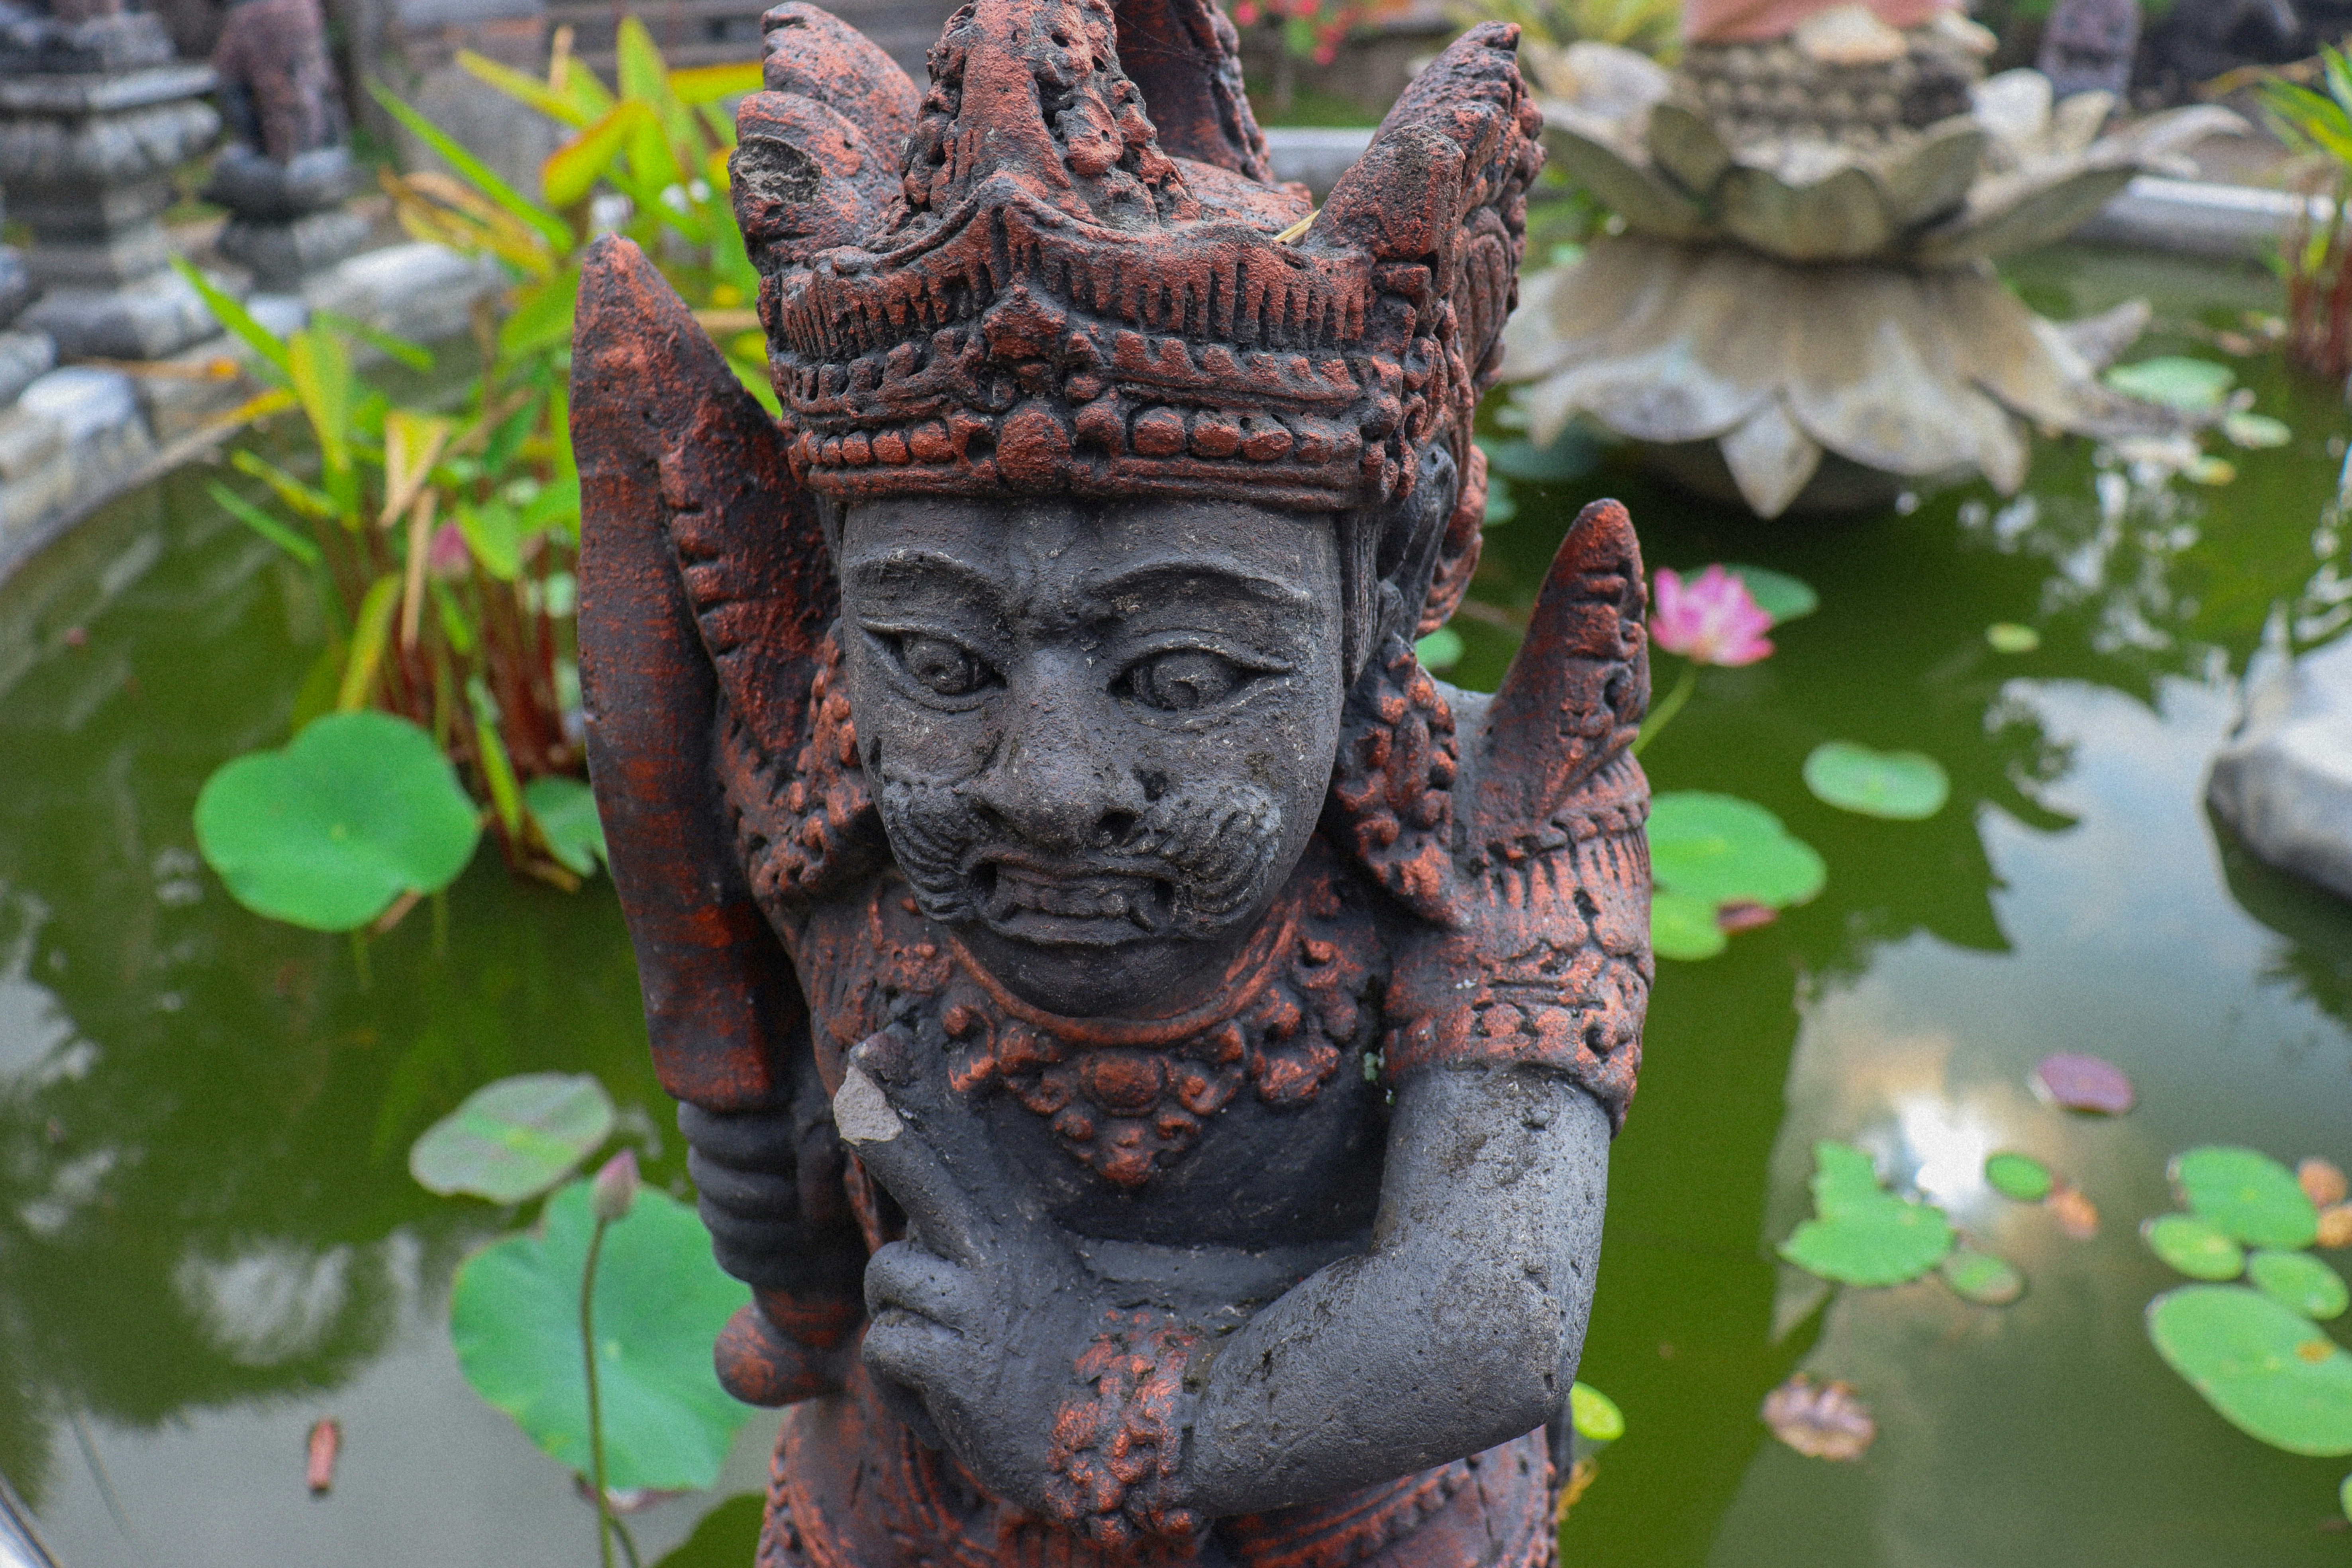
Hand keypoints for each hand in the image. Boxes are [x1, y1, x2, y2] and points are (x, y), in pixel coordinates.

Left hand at [833, 1028, 1097, 1509]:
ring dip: (897, 1313)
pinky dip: (899, 1383)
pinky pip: (885, 1350)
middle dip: (885, 1127)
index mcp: (1019, 1237)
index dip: (919, 1093)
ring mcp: (976, 1311)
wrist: (1133, 1438)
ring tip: (945, 1354)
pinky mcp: (955, 1369)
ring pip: (885, 1278)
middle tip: (856, 1072)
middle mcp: (997, 1261)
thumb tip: (915, 1234)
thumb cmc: (1083, 1370)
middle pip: (925, 1174)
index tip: (880, 1042)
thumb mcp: (1044, 1294)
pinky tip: (944, 1406)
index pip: (964, 1149)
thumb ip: (986, 1257)